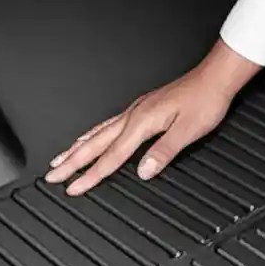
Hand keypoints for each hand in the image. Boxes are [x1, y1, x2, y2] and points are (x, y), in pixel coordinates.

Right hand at [46, 40, 260, 195]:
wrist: (213, 78)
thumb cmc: (205, 101)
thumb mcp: (189, 131)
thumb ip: (164, 152)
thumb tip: (143, 171)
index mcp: (141, 123)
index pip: (111, 157)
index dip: (90, 175)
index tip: (72, 188)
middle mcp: (133, 115)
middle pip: (94, 144)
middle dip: (71, 162)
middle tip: (51, 176)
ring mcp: (135, 111)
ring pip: (97, 133)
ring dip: (76, 148)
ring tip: (60, 159)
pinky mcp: (141, 108)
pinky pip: (107, 125)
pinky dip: (92, 134)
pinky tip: (88, 138)